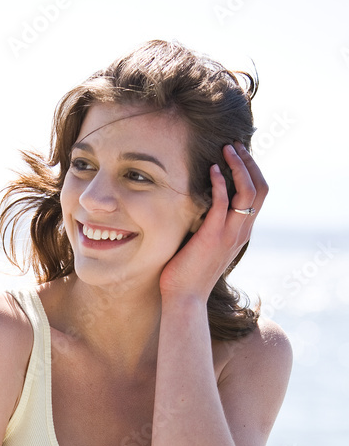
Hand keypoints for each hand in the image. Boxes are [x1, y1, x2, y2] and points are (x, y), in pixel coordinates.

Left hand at [158, 141, 268, 301]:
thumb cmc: (189, 275)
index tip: (239, 155)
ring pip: (248, 192)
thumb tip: (200, 210)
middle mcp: (241, 232)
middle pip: (260, 188)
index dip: (252, 171)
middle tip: (236, 146)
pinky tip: (212, 170)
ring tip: (227, 150)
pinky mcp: (213, 236)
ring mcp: (229, 234)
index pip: (258, 195)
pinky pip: (222, 203)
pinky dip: (220, 184)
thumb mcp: (206, 247)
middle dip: (250, 163)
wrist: (185, 299)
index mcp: (241, 233)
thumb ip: (211, 228)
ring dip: (239, 167)